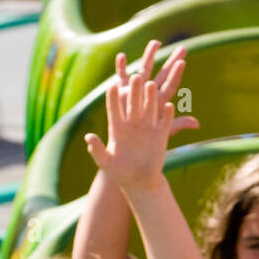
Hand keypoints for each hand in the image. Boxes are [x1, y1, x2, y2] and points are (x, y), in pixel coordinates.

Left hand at [85, 69, 196, 191]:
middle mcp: (132, 125)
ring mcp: (147, 129)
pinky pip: (164, 123)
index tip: (112, 86)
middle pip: (133, 104)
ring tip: (150, 84)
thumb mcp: (106, 163)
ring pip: (148, 109)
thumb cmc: (120, 173)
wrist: (139, 182)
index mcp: (117, 129)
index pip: (114, 109)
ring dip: (149, 97)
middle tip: (135, 77)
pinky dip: (167, 115)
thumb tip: (88, 138)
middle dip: (134, 91)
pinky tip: (169, 106)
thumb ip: (97, 150)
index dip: (113, 99)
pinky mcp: (160, 136)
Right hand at [115, 41, 199, 139]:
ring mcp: (137, 89)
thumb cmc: (148, 137)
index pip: (171, 84)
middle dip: (171, 60)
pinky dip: (121, 67)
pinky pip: (121, 76)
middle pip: (162, 73)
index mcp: (160, 100)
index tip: (182, 62)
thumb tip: (198, 124)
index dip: (176, 73)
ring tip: (156, 43)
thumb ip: (179, 124)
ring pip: (144, 69)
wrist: (130, 140)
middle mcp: (150, 92)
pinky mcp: (122, 91)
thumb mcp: (165, 130)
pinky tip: (122, 56)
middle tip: (182, 48)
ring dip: (150, 56)